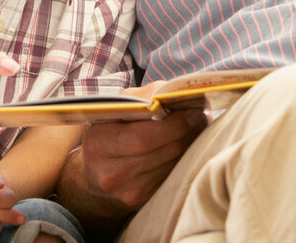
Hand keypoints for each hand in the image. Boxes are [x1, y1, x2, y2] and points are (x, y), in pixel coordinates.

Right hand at [73, 85, 205, 210]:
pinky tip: (185, 145)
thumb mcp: (117, 108)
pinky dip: (182, 159)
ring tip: (196, 127)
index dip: (172, 124)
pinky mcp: (140, 201)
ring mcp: (126, 191)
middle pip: (162, 151)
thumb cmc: (109, 130)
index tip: (191, 110)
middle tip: (200, 116)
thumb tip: (176, 94)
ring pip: (171, 164)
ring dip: (189, 144)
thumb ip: (144, 96)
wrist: (95, 173)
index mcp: (98, 143)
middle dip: (186, 131)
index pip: (143, 137)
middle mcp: (109, 172)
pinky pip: (170, 176)